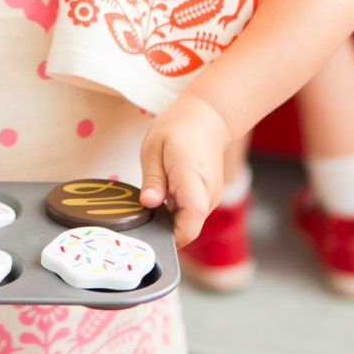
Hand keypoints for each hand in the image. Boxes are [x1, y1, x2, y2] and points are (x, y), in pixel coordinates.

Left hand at [139, 94, 229, 247]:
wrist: (207, 118)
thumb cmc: (179, 127)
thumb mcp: (154, 147)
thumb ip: (152, 179)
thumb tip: (147, 203)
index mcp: (193, 177)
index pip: (192, 218)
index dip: (173, 235)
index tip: (152, 232)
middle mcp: (208, 192)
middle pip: (189, 227)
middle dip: (165, 229)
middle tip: (141, 215)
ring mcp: (211, 197)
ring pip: (190, 223)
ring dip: (170, 220)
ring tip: (154, 197)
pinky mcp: (208, 199)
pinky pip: (191, 214)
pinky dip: (176, 212)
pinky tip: (164, 196)